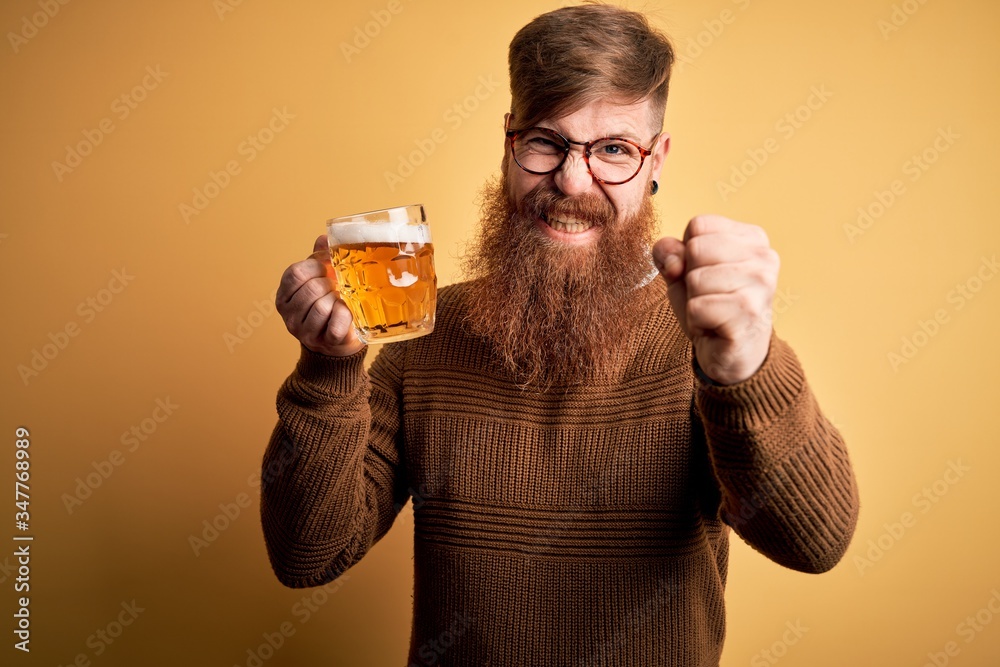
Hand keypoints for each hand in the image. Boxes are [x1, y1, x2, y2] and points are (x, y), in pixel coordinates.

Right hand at [276, 235, 364, 356]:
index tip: (328, 268)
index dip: (316, 266)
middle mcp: (288, 314)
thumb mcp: (321, 278)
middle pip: (311, 289)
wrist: (339, 338)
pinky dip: (345, 318)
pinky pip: (335, 326)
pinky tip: (347, 315)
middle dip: (330, 285)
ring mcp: (303, 331)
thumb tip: (324, 238)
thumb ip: (320, 258)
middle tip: (338, 287)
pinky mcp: (321, 343)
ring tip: (342, 301)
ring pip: (322, 307)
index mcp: (284, 294)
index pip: (295, 273)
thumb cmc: (329, 303)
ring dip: (338, 301)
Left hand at [652, 215, 778, 384]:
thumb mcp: (683, 273)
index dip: (688, 253)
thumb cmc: (710, 306)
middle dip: (690, 278)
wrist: (731, 353)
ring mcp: (761, 285)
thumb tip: (672, 257)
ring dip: (694, 301)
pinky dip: (696, 321)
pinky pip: (698, 307)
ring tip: (712, 312)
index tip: (705, 273)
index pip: (698, 225)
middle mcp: (764, 257)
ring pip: (696, 279)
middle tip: (708, 296)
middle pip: (696, 249)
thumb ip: (669, 253)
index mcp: (753, 238)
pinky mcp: (749, 313)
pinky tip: (715, 326)